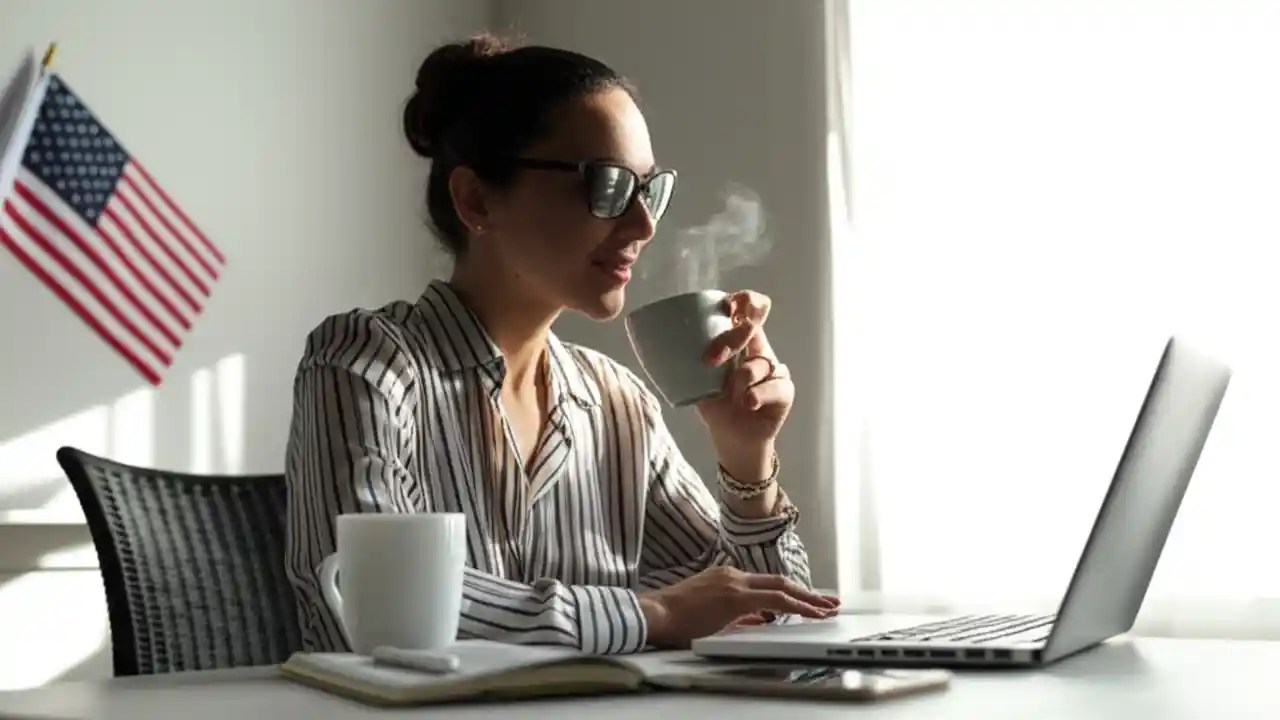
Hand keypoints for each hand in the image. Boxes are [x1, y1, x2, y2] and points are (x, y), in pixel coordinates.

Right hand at [637, 566, 839, 648]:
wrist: (655, 613)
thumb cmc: (674, 618)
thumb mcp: (711, 615)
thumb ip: (737, 616)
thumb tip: (760, 621)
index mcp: (726, 578)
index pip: (767, 583)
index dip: (791, 591)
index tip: (809, 599)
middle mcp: (733, 575)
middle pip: (780, 581)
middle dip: (808, 593)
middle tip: (829, 601)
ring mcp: (734, 584)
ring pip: (781, 588)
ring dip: (808, 599)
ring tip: (826, 608)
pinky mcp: (734, 597)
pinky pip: (774, 601)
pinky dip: (796, 606)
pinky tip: (810, 613)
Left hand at [695, 291, 792, 474]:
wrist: (733, 439)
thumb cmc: (716, 404)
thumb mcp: (697, 380)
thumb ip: (688, 360)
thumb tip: (656, 343)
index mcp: (739, 340)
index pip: (748, 308)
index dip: (745, 300)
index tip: (730, 305)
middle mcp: (758, 349)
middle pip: (755, 327)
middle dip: (733, 338)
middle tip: (712, 358)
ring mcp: (773, 369)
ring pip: (759, 362)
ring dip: (742, 379)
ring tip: (734, 396)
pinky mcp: (785, 390)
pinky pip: (775, 386)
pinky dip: (758, 395)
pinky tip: (749, 403)